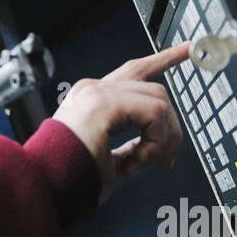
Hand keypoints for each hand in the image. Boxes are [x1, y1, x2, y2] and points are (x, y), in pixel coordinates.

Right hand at [52, 43, 189, 203]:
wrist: (50, 186)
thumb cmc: (73, 177)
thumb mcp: (111, 158)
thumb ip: (132, 147)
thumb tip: (157, 151)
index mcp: (92, 98)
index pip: (135, 70)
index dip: (163, 60)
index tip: (187, 50)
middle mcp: (93, 89)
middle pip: (155, 90)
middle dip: (170, 128)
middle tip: (165, 162)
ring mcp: (97, 92)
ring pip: (159, 101)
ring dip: (162, 138)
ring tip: (143, 163)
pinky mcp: (104, 103)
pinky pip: (154, 114)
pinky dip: (156, 141)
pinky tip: (138, 160)